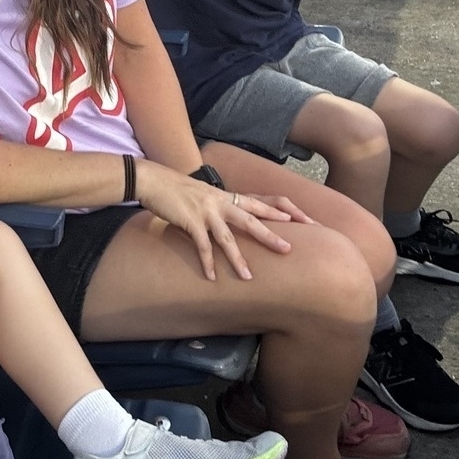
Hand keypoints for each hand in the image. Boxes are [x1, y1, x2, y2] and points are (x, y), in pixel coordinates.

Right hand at [135, 163, 297, 280]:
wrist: (153, 180)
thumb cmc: (178, 190)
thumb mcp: (205, 196)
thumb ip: (220, 207)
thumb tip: (232, 222)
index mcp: (227, 196)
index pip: (262, 202)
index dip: (283, 211)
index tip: (304, 220)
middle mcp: (221, 201)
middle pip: (252, 219)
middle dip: (270, 235)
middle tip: (288, 249)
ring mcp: (206, 211)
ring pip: (228, 238)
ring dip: (238, 259)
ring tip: (248, 278)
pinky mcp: (190, 220)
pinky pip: (202, 245)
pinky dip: (207, 262)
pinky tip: (211, 277)